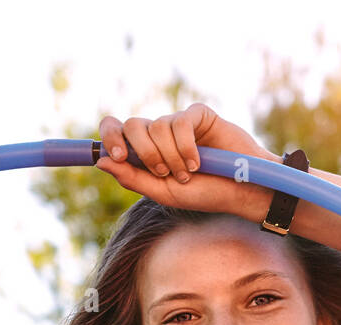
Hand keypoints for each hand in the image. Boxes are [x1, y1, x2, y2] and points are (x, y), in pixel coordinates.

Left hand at [95, 103, 276, 217]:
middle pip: (132, 126)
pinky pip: (179, 123)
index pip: (115, 130)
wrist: (240, 190)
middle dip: (144, 153)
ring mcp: (178, 122)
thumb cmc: (203, 193)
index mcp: (145, 151)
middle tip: (163, 173)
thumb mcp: (163, 192)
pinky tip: (198, 161)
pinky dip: (186, 147)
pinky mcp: (198, 115)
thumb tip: (100, 162)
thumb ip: (132, 178)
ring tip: (189, 172)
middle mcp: (158, 134)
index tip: (116, 155)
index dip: (110, 137)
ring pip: (156, 127)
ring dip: (171, 157)